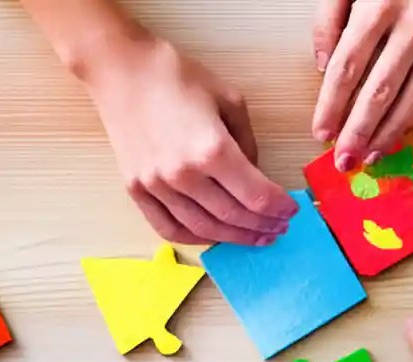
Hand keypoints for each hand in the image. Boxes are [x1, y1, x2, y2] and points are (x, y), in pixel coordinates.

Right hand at [83, 35, 298, 245]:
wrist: (122, 71)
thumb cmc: (176, 76)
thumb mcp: (229, 99)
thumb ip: (247, 143)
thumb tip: (255, 176)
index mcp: (212, 149)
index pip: (256, 195)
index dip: (278, 208)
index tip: (290, 211)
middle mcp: (184, 174)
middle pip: (232, 216)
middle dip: (262, 226)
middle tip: (277, 228)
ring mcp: (157, 186)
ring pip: (203, 229)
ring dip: (234, 237)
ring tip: (253, 236)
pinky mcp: (136, 189)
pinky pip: (168, 227)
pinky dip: (194, 238)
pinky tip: (212, 235)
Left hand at [312, 0, 412, 169]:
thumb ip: (330, 19)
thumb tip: (325, 67)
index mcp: (379, 5)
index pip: (347, 68)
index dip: (331, 105)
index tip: (321, 132)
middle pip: (381, 90)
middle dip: (360, 131)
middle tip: (346, 160)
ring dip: (394, 131)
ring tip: (375, 155)